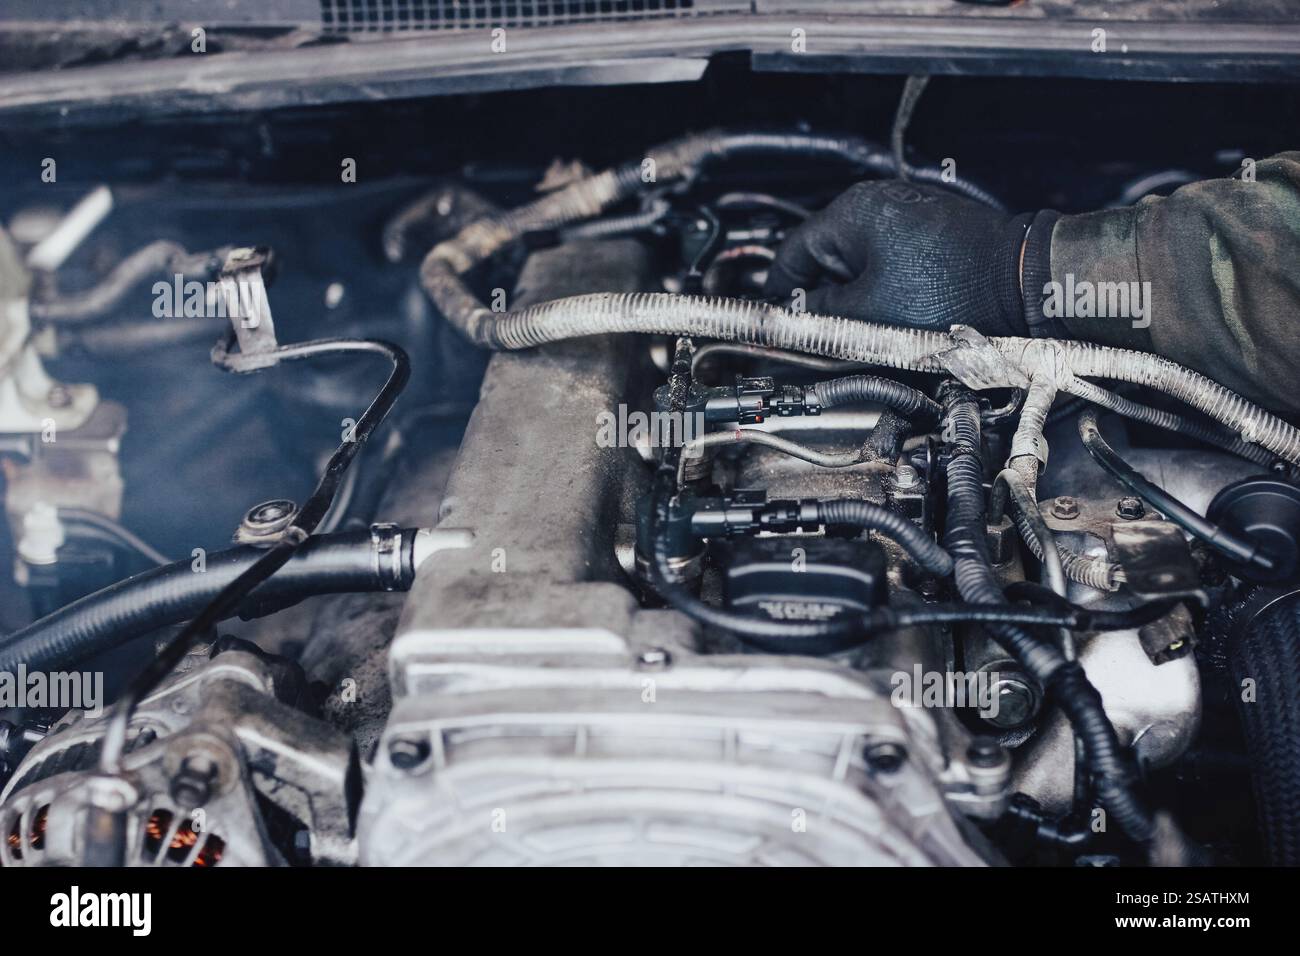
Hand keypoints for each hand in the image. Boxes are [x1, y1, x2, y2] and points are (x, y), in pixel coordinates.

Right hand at [763, 180, 1029, 335]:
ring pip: (863, 268)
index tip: (776, 320)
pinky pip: (894, 268)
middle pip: (827, 261)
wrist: (1025, 285)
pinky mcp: (935, 236)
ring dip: (860, 300)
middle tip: (828, 335)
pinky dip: (889, 293)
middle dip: (825, 299)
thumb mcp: (868, 314)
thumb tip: (794, 315)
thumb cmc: (954, 291)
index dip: (778, 293)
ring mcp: (909, 217)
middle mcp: (879, 204)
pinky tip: (902, 319)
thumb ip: (819, 314)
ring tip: (874, 330)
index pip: (793, 254)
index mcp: (852, 213)